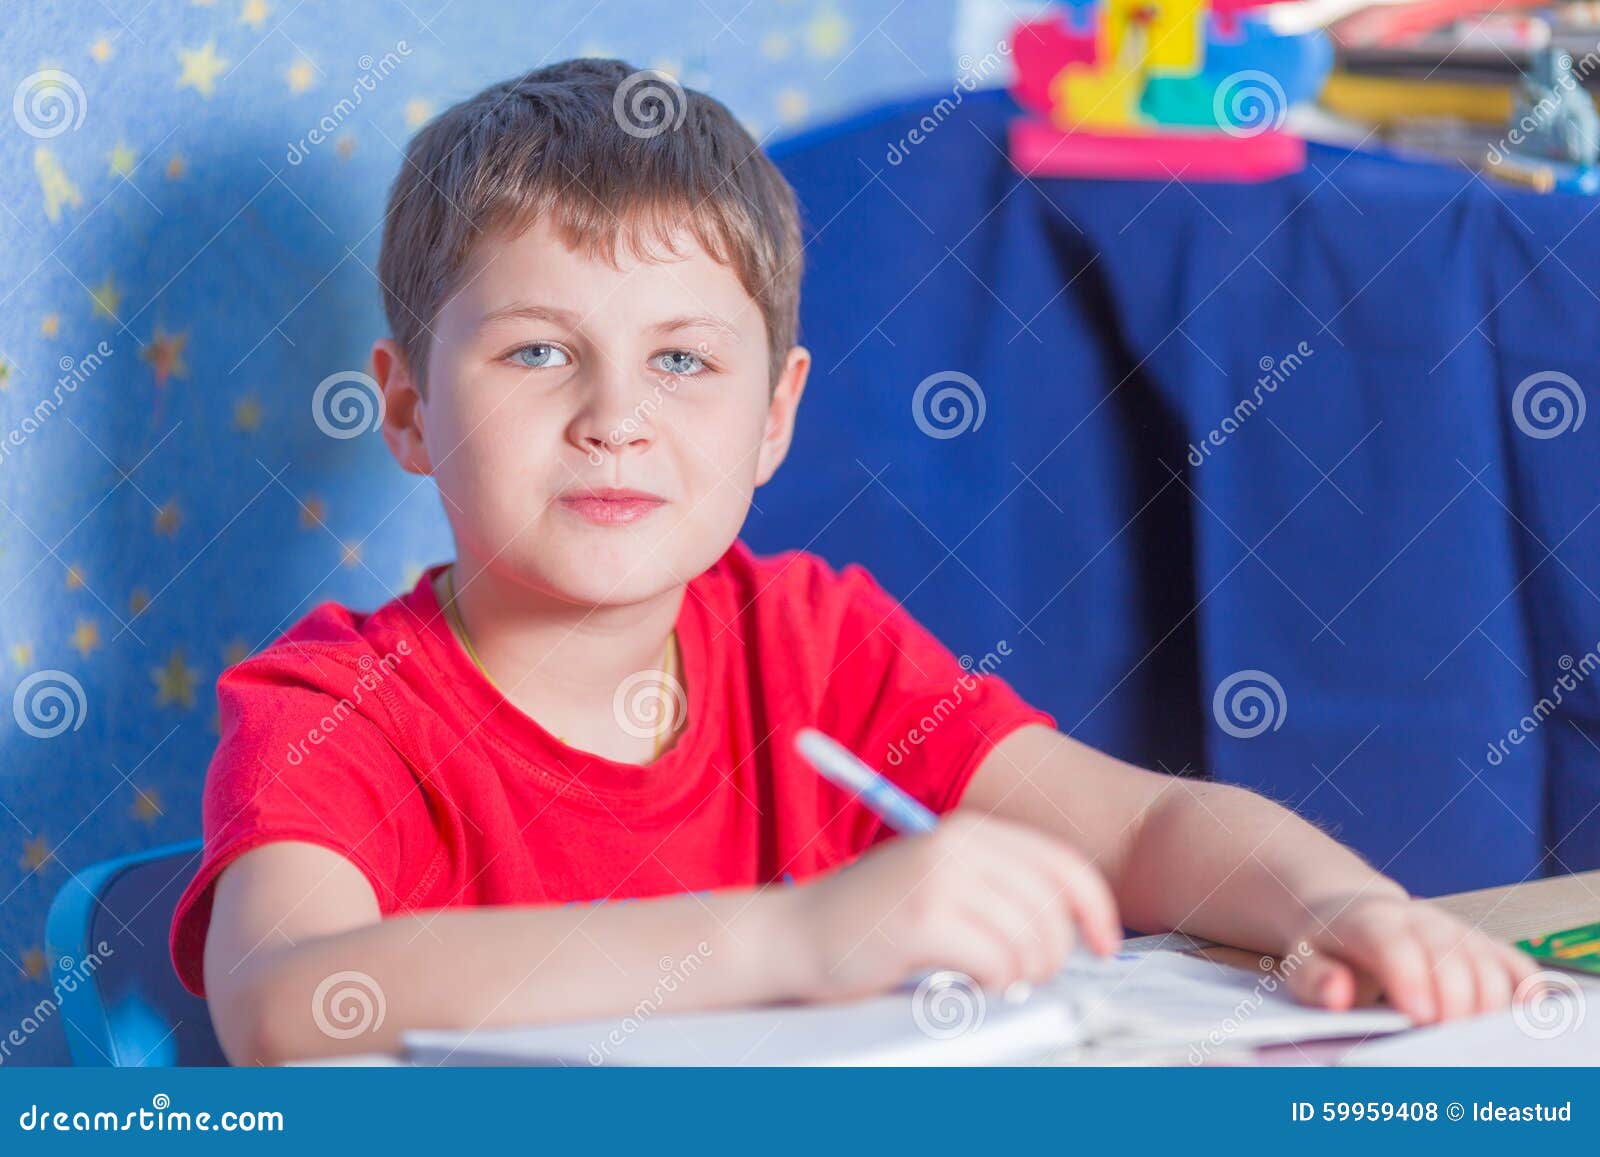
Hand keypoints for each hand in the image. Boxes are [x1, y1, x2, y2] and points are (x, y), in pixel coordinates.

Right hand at [785, 813, 1121, 1002]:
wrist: (795, 935)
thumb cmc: (874, 920)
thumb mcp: (942, 880)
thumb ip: (999, 886)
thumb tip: (1074, 924)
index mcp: (971, 830)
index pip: (1064, 865)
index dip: (1096, 910)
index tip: (1104, 946)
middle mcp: (958, 844)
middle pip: (1052, 907)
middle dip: (1055, 953)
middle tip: (1030, 975)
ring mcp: (938, 879)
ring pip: (1030, 938)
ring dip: (1023, 973)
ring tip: (996, 980)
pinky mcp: (921, 920)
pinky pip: (996, 962)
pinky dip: (994, 983)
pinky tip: (971, 984)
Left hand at [1282, 892, 1539, 1023]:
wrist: (1351, 914)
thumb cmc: (1330, 949)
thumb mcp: (1303, 962)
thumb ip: (1314, 979)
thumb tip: (1337, 994)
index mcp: (1369, 920)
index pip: (1393, 941)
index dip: (1411, 976)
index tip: (1420, 1017)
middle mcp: (1419, 918)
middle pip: (1450, 955)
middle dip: (1455, 1002)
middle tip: (1448, 1045)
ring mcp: (1455, 929)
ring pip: (1487, 962)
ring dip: (1489, 1006)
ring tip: (1475, 1045)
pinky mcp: (1483, 945)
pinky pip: (1516, 965)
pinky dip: (1527, 993)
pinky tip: (1519, 1020)